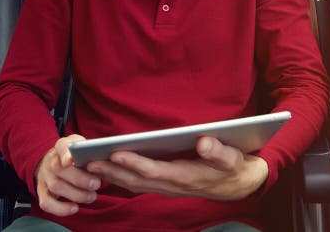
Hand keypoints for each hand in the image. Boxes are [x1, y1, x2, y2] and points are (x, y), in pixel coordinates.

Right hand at [34, 134, 101, 215]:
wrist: (55, 161)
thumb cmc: (76, 155)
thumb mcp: (83, 147)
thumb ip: (90, 151)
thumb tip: (103, 161)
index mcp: (62, 146)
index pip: (62, 146)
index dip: (65, 154)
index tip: (71, 160)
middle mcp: (51, 160)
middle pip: (59, 169)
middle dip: (79, 179)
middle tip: (97, 184)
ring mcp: (45, 177)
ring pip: (55, 186)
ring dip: (76, 194)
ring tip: (92, 196)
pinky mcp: (42, 192)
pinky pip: (46, 203)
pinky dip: (60, 208)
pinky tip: (75, 208)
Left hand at [86, 136, 267, 199]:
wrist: (240, 185)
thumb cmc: (234, 167)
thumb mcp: (233, 158)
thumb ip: (218, 151)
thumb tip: (203, 141)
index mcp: (187, 177)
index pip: (155, 171)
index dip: (134, 163)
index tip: (116, 152)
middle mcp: (174, 185)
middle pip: (137, 180)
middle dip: (113, 171)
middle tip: (89, 162)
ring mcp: (168, 188)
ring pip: (135, 184)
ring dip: (112, 176)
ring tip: (90, 165)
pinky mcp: (167, 185)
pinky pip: (139, 184)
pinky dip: (121, 178)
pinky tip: (108, 169)